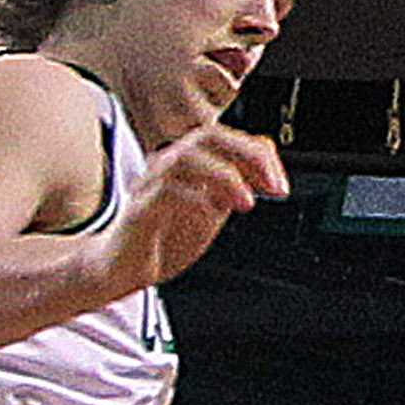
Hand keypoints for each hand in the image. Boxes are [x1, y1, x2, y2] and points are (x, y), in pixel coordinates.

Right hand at [109, 120, 288, 292]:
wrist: (124, 268)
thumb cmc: (163, 237)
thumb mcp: (211, 209)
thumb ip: (234, 187)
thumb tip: (267, 165)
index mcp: (187, 162)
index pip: (225, 139)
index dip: (257, 155)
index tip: (279, 185)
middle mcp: (167, 165)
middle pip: (207, 137)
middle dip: (248, 157)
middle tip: (273, 187)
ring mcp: (151, 183)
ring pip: (186, 158)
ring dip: (224, 177)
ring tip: (246, 203)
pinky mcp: (140, 209)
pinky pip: (167, 191)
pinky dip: (196, 199)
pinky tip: (213, 213)